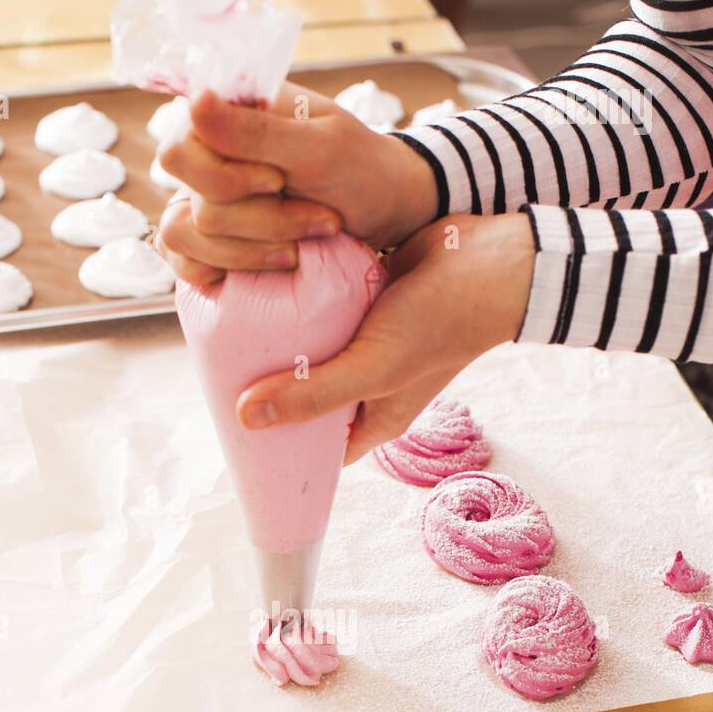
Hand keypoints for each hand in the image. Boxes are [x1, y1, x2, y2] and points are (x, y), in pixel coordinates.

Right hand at [155, 83, 437, 283]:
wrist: (382, 211)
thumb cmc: (358, 169)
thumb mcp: (320, 148)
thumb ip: (257, 132)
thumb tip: (195, 102)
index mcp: (221, 118)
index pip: (180, 155)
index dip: (226, 179)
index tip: (279, 181)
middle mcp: (204, 159)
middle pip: (195, 207)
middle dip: (262, 222)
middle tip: (320, 218)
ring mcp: (201, 203)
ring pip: (188, 240)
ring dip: (254, 251)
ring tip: (304, 247)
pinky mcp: (210, 244)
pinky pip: (188, 266)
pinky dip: (231, 271)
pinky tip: (274, 264)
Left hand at [236, 213, 535, 463]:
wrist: (491, 260)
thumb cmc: (439, 323)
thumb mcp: (372, 368)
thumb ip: (313, 394)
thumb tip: (245, 419)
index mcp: (374, 418)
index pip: (318, 451)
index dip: (281, 451)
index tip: (238, 437)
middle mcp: (369, 385)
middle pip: (307, 401)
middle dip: (268, 391)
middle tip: (220, 378)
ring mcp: (366, 342)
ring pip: (310, 352)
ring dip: (278, 343)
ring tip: (229, 335)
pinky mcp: (363, 300)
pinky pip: (320, 309)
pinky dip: (296, 302)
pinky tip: (260, 290)